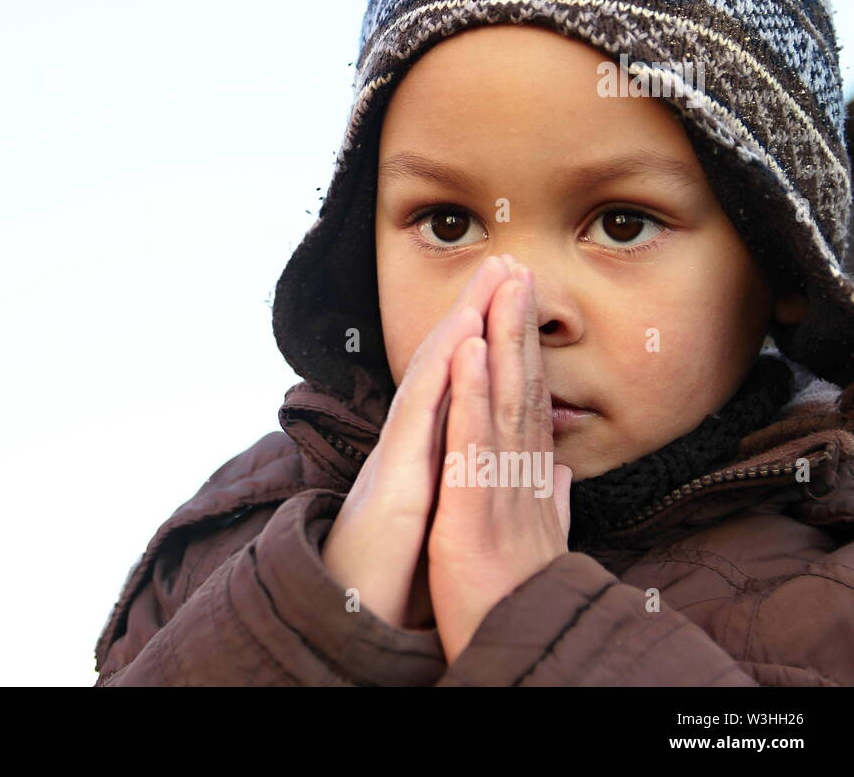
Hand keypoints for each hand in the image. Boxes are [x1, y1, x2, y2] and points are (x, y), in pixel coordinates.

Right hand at [320, 255, 518, 629]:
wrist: (353, 609)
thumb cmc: (392, 569)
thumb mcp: (437, 518)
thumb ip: (463, 484)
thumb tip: (497, 468)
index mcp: (431, 451)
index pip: (466, 386)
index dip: (492, 340)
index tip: (519, 300)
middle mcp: (414, 442)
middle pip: (449, 366)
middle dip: (479, 311)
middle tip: (509, 261)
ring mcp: (401, 455)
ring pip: (433, 376)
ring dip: (462, 323)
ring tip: (490, 279)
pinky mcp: (397, 479)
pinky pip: (421, 419)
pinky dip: (443, 378)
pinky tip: (462, 343)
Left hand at [426, 259, 572, 662]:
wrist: (510, 646)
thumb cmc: (516, 598)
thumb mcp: (535, 541)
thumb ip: (550, 500)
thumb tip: (562, 469)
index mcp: (528, 480)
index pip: (529, 403)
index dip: (526, 352)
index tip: (523, 305)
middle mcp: (521, 475)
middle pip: (522, 388)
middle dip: (519, 327)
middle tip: (520, 268)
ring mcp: (499, 489)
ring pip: (502, 401)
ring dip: (502, 339)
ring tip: (503, 285)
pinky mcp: (471, 509)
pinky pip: (471, 441)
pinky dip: (470, 392)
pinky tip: (468, 348)